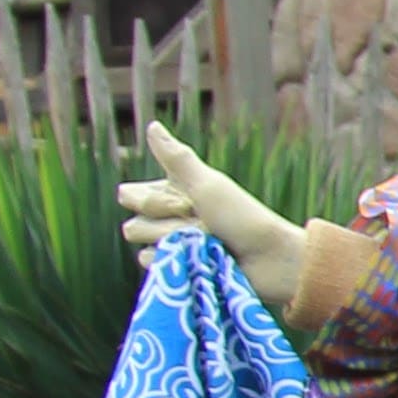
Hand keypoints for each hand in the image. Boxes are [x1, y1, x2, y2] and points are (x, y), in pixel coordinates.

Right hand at [118, 122, 308, 307]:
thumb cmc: (243, 218)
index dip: (153, 202)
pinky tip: (199, 264)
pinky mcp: (179, 271)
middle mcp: (168, 219)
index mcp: (173, 193)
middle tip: (204, 224)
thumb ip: (176, 159)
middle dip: (167, 226)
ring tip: (207, 245)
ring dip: (176, 245)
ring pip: (142, 249)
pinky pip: (152, 267)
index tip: (189, 202)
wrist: (270, 260)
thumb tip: (152, 126)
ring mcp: (174, 247)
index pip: (128, 196)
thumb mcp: (208, 184)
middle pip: (132, 227)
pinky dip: (177, 265)